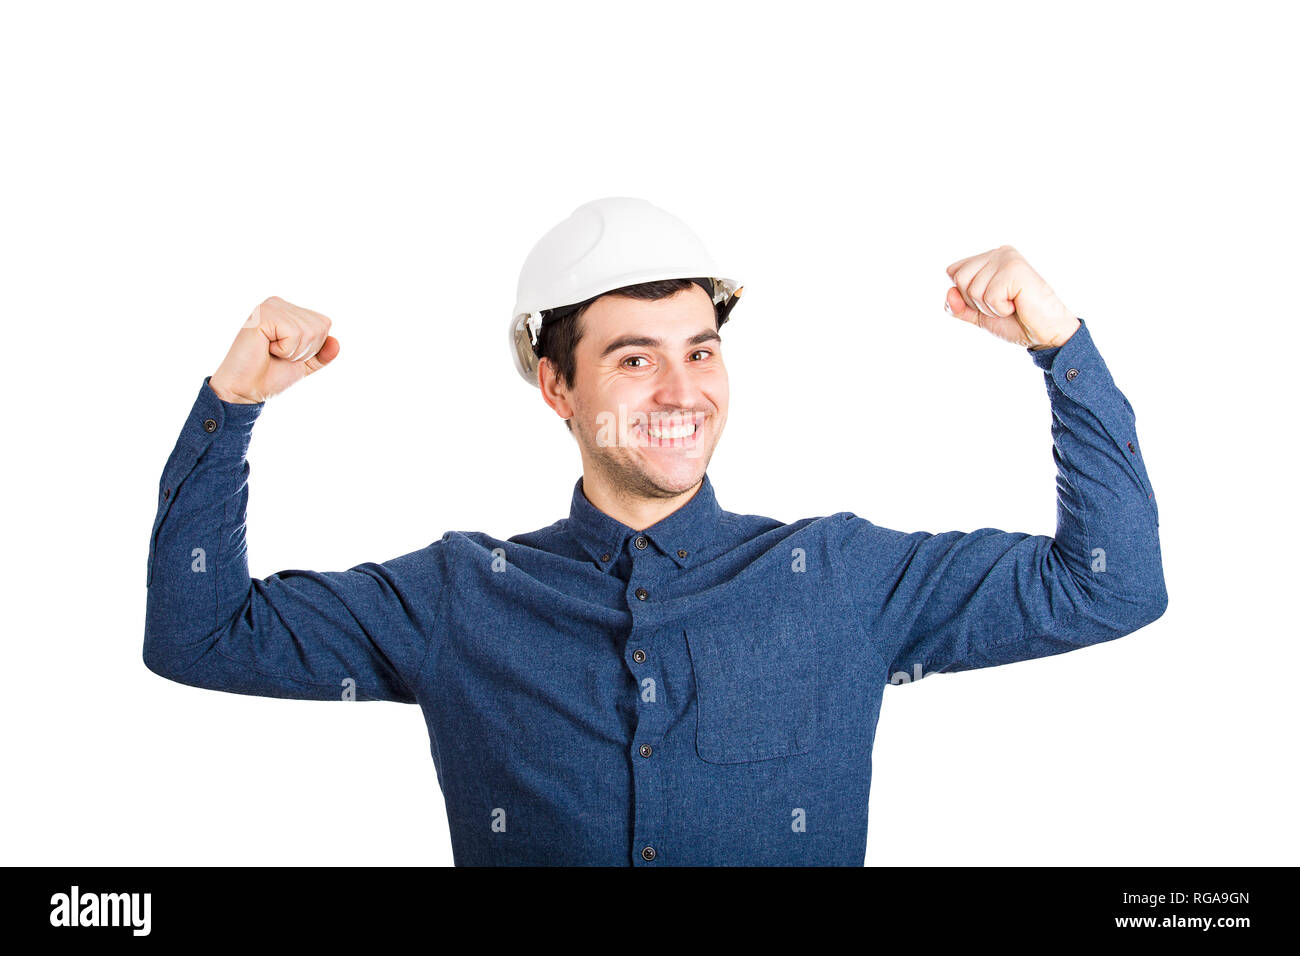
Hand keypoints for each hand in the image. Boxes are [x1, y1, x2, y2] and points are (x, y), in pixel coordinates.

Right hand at [209, 296, 339, 403]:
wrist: (246, 389)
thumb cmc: (270, 375)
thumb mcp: (304, 364)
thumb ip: (322, 354)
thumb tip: (336, 342)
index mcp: (289, 310)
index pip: (324, 324)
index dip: (313, 348)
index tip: (288, 354)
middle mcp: (279, 304)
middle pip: (320, 326)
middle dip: (305, 350)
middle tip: (279, 355)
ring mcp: (270, 307)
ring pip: (309, 331)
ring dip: (294, 351)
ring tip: (272, 352)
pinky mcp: (262, 315)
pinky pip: (294, 333)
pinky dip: (285, 349)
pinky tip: (266, 348)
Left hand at [944, 246, 1079, 349]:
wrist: (1044, 333)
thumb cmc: (1016, 321)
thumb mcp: (978, 315)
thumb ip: (957, 306)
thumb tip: (949, 292)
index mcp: (989, 258)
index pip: (953, 272)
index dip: (966, 296)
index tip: (991, 300)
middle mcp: (999, 252)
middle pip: (959, 278)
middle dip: (976, 302)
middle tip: (1003, 304)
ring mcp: (1008, 258)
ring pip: (973, 288)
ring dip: (990, 307)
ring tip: (1012, 305)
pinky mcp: (1015, 269)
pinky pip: (989, 295)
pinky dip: (1000, 309)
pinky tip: (1018, 304)